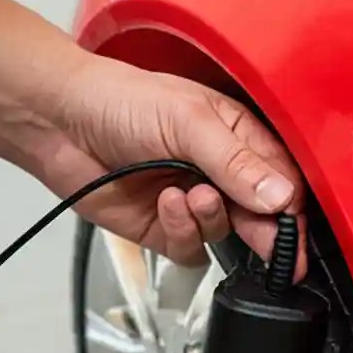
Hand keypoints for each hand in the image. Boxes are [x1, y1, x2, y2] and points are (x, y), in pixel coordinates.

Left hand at [35, 54, 307, 275]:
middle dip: (265, 232)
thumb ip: (237, 165)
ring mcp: (194, 203)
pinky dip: (182, 232)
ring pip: (227, 235)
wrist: (62, 123)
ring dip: (211, 219)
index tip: (290, 227)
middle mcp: (221, 173)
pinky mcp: (166, 229)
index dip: (290, 207)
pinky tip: (165, 202)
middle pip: (264, 216)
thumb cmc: (122, 102)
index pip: (282, 181)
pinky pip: (192, 249)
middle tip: (269, 244)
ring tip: (191, 194)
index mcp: (238, 138)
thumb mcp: (190, 123)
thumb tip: (280, 198)